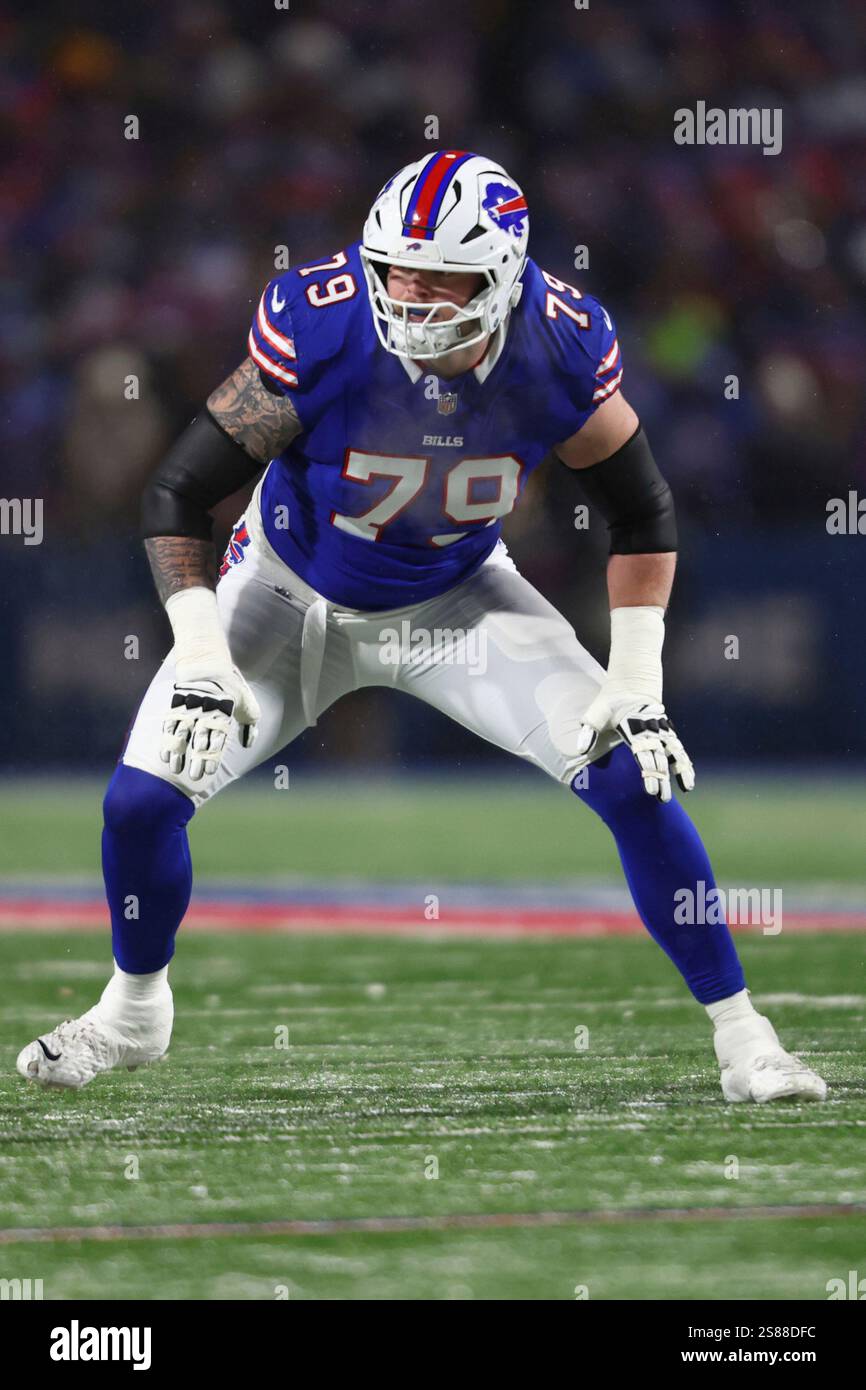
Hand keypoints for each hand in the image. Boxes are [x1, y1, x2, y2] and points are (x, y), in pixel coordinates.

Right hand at [160, 662, 259, 780]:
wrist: (208, 665)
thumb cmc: (232, 688)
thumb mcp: (248, 705)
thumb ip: (249, 726)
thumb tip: (247, 744)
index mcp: (223, 715)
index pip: (217, 739)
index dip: (213, 756)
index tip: (209, 772)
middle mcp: (205, 714)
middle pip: (200, 740)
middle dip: (197, 759)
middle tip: (194, 776)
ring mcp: (189, 709)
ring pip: (183, 734)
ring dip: (178, 752)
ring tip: (175, 769)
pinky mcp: (176, 705)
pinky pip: (169, 725)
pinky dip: (166, 740)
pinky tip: (164, 754)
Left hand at [573, 692, 694, 801]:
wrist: (632, 680)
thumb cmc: (611, 700)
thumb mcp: (597, 712)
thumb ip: (589, 731)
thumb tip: (581, 750)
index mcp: (635, 729)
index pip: (643, 755)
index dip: (648, 772)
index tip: (650, 790)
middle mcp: (652, 732)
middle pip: (659, 759)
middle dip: (661, 779)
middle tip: (663, 798)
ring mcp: (662, 731)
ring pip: (675, 753)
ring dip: (681, 770)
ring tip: (687, 787)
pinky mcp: (666, 731)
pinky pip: (678, 749)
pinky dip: (684, 762)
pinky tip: (688, 778)